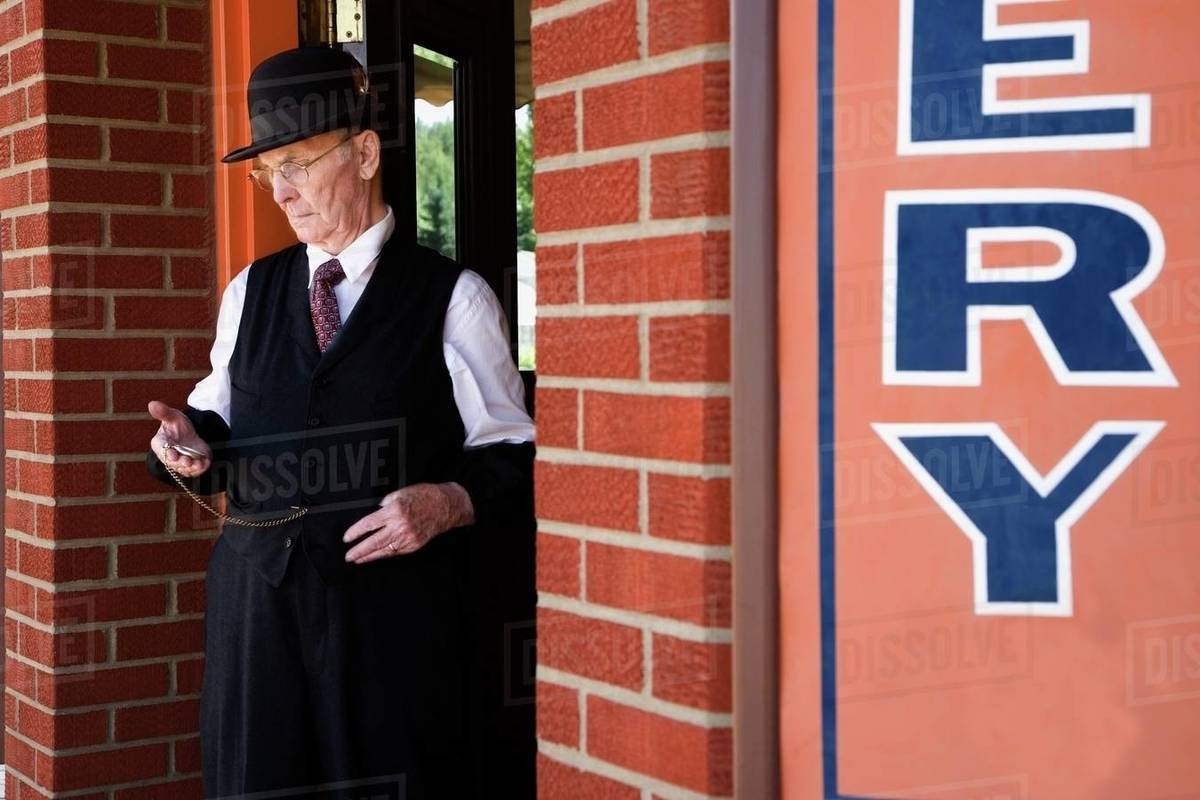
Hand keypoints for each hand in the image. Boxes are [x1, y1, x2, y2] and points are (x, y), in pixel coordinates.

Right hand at [148, 400, 212, 477]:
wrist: (192, 433)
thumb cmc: (177, 425)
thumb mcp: (173, 416)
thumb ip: (163, 412)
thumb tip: (152, 404)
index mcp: (160, 443)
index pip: (161, 449)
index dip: (166, 452)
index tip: (172, 454)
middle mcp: (169, 455)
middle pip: (172, 462)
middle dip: (180, 462)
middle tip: (187, 461)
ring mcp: (180, 462)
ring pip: (184, 469)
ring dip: (191, 468)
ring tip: (198, 464)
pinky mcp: (191, 466)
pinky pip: (194, 471)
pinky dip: (200, 469)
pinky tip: (205, 463)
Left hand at [342, 482, 472, 563]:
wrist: (446, 506)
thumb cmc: (425, 496)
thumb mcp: (402, 492)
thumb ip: (386, 502)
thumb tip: (377, 512)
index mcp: (394, 511)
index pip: (369, 524)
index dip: (355, 532)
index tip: (347, 537)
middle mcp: (400, 526)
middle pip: (373, 542)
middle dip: (358, 551)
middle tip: (348, 556)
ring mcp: (407, 537)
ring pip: (384, 550)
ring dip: (369, 556)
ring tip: (358, 560)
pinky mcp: (414, 545)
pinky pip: (395, 552)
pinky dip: (384, 555)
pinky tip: (376, 556)